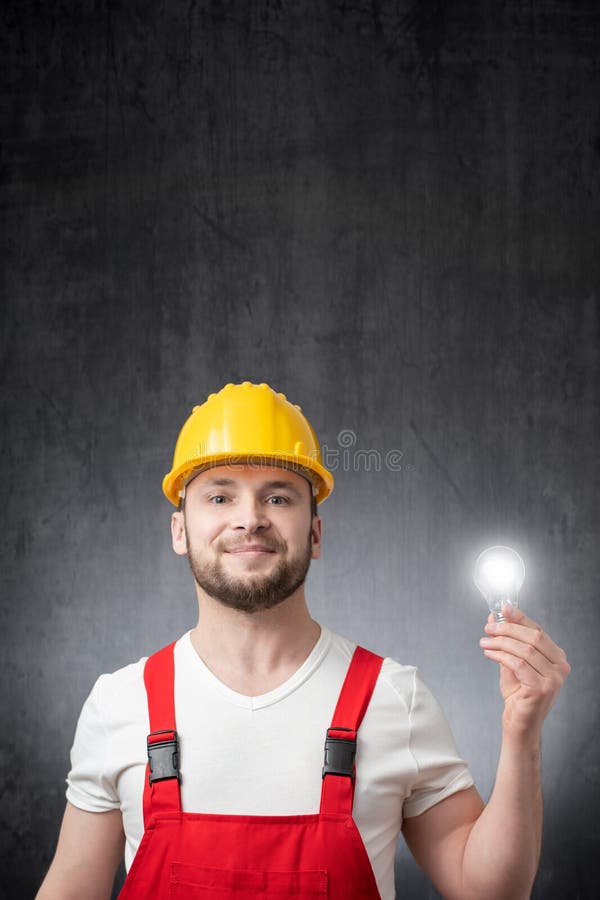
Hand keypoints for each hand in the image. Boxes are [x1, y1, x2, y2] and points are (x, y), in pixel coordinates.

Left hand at [479, 604, 569, 740]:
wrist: (519, 725)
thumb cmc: (518, 695)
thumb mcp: (512, 663)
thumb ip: (507, 641)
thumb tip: (494, 616)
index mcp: (557, 658)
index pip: (538, 630)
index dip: (520, 617)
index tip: (503, 608)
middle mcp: (560, 667)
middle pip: (532, 637)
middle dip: (507, 629)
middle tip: (488, 628)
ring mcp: (554, 679)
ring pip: (524, 650)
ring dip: (500, 642)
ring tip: (484, 642)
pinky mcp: (542, 689)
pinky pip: (518, 664)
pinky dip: (500, 656)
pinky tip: (489, 654)